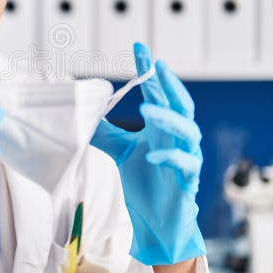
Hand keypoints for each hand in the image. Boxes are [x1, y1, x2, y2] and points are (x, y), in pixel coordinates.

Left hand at [90, 42, 205, 265]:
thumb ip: (105, 132)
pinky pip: (185, 164)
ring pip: (187, 130)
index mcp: (161, 128)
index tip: (138, 49)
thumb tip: (84, 113)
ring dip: (169, 118)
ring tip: (147, 109)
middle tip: (157, 66)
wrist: (157, 223)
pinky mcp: (188, 181)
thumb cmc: (146, 185)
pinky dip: (170, 157)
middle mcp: (177, 139)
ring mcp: (186, 158)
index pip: (158, 93)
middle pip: (181, 104)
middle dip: (170, 84)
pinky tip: (151, 155)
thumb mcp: (121, 152)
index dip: (149, 72)